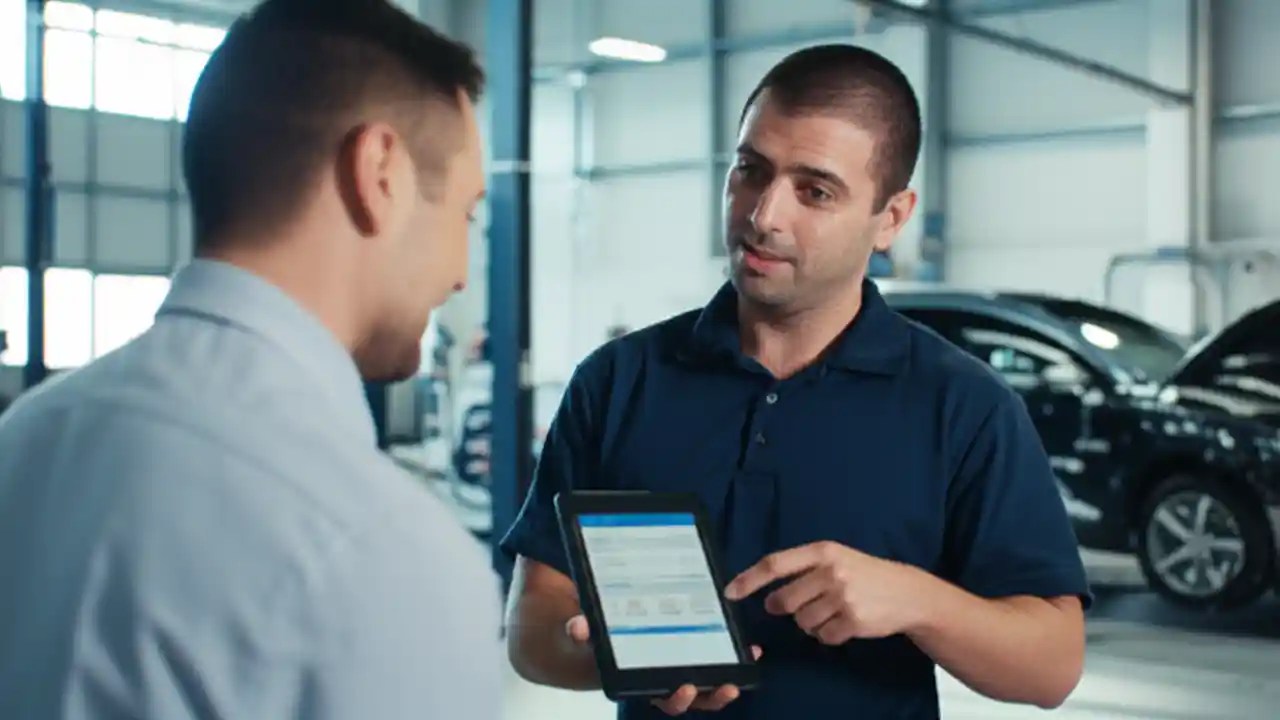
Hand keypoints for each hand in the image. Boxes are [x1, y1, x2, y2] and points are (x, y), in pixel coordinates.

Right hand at [566, 615, 761, 714]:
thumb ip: (579, 633)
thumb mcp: (582, 638)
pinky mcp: (691, 660)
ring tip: (741, 677)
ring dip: (725, 686)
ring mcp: (679, 674)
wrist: (594, 640)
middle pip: (692, 700)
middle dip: (709, 695)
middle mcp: (662, 684)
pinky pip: (714, 666)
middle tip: (724, 686)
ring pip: (707, 689)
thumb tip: (577, 626)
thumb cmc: (592, 642)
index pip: (662, 697)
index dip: (676, 698)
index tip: (685, 687)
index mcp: (640, 683)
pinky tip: (751, 651)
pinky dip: (734, 662)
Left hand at [724, 541, 930, 644]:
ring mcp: (843, 597)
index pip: (775, 564)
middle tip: (797, 606)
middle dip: (784, 608)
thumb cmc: (863, 573)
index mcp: (823, 550)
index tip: (730, 592)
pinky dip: (828, 634)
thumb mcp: (836, 557)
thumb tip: (765, 593)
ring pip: (802, 622)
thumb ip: (802, 568)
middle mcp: (831, 571)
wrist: (907, 592)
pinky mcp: (853, 621)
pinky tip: (844, 622)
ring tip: (831, 611)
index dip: (749, 579)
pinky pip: (823, 636)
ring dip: (810, 622)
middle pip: (784, 600)